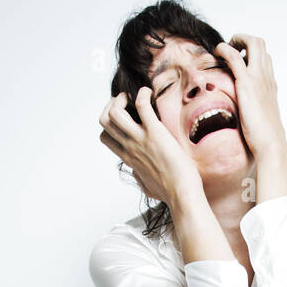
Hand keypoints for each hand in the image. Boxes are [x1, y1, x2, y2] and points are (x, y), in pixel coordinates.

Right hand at [98, 87, 200, 205]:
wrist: (181, 193)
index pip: (105, 137)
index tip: (124, 117)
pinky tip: (149, 93)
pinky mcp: (155, 132)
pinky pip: (141, 105)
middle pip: (104, 120)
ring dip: (121, 99)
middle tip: (126, 102)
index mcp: (128, 158)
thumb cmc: (169, 192)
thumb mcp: (147, 187)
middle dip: (112, 105)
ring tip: (133, 97)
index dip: (110, 123)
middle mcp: (129, 147)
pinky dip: (142, 94)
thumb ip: (140, 179)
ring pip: (114, 112)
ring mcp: (140, 139)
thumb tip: (137, 175)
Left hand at [214, 34, 286, 158]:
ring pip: (252, 42)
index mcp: (271, 85)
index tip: (238, 60)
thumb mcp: (262, 120)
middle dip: (244, 40)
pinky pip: (234, 56)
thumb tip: (250, 122)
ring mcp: (259, 78)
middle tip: (230, 50)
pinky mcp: (247, 83)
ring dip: (236, 39)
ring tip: (223, 49)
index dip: (250, 53)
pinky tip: (217, 52)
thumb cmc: (266, 138)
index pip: (265, 58)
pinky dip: (224, 49)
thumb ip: (256, 113)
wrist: (271, 144)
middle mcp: (267, 77)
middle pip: (260, 44)